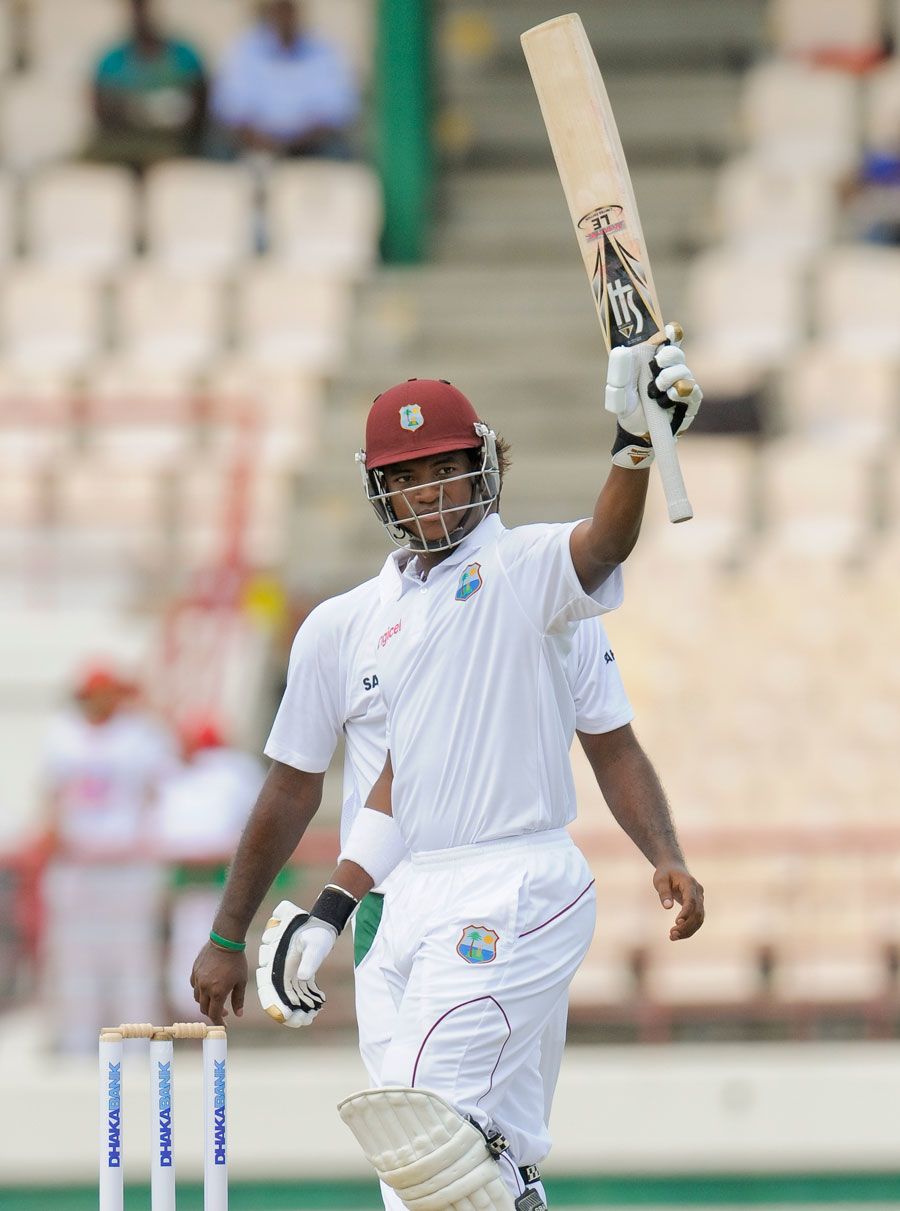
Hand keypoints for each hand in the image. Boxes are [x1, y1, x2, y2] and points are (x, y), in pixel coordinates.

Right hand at [191, 941, 246, 1025]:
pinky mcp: (194, 970)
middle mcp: (205, 987)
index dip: (219, 1022)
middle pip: (204, 1008)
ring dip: (206, 1002)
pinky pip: (194, 985)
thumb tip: (238, 1014)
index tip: (224, 1025)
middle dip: (213, 1013)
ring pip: (198, 998)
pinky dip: (200, 990)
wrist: (225, 940)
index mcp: (217, 992)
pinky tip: (208, 986)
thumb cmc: (236, 961)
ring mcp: (198, 979)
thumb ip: (239, 999)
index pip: (214, 1014)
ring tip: (216, 998)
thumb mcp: (242, 981)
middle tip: (223, 1011)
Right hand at [256, 899, 336, 1027]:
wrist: (323, 924)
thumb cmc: (317, 932)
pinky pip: (300, 992)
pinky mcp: (299, 975)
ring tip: (311, 1019)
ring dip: (299, 1009)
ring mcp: (290, 973)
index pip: (271, 987)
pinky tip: (317, 1008)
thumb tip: (302, 977)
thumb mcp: (315, 944)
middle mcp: (280, 969)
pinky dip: (307, 1001)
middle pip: (278, 995)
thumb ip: (309, 959)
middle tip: (301, 1022)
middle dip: (288, 1011)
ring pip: (290, 997)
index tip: (286, 1016)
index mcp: (279, 962)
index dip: (275, 1003)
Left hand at [606, 323, 702, 467]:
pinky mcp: (691, 399)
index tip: (670, 331)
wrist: (638, 434)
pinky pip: (691, 389)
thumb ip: (619, 372)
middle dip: (665, 358)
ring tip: (654, 395)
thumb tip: (624, 351)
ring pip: (683, 371)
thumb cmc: (630, 409)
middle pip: (675, 352)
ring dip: (666, 381)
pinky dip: (677, 393)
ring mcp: (682, 382)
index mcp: (653, 361)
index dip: (671, 333)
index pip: (667, 340)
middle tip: (654, 367)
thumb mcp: (618, 393)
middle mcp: (670, 369)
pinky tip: (667, 400)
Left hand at [653, 863, 704, 939]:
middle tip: (672, 934)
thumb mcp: (660, 879)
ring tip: (672, 937)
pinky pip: (696, 920)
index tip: (676, 922)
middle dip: (686, 926)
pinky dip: (688, 929)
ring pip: (699, 919)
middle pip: (697, 913)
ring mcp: (700, 900)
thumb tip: (667, 907)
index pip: (691, 901)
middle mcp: (698, 892)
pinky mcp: (697, 906)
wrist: (674, 868)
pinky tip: (676, 934)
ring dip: (688, 930)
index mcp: (690, 884)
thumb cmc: (666, 873)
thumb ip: (664, 892)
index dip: (686, 913)